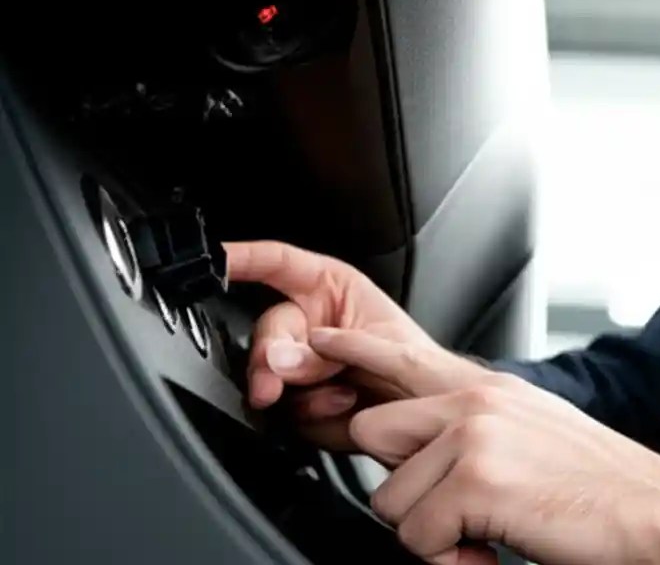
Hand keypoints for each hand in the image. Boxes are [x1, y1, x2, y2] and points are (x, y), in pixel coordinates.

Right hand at [224, 240, 482, 450]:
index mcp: (330, 289)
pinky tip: (342, 407)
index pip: (277, 263)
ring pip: (269, 372)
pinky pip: (283, 407)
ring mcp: (301, 363)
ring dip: (300, 390)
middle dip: (271, 358)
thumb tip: (280, 357)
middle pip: (267, 329)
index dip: (243, 258)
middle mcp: (310, 322)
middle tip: (276, 381)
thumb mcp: (384, 345)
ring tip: (342, 395)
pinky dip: (311, 412)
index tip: (215, 258)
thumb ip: (332, 349)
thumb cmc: (419, 366)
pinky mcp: (298, 400)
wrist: (431, 415)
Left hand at [307, 326, 659, 564]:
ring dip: (432, 533)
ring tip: (489, 532)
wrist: (658, 515)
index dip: (352, 349)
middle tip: (457, 510)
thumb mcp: (534, 433)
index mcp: (490, 388)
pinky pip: (418, 539)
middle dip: (403, 486)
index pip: (402, 355)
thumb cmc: (602, 486)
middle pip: (373, 433)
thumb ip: (476, 428)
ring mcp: (473, 435)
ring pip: (390, 499)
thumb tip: (431, 454)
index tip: (316, 339)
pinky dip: (452, 560)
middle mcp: (475, 400)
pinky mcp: (476, 480)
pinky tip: (493, 550)